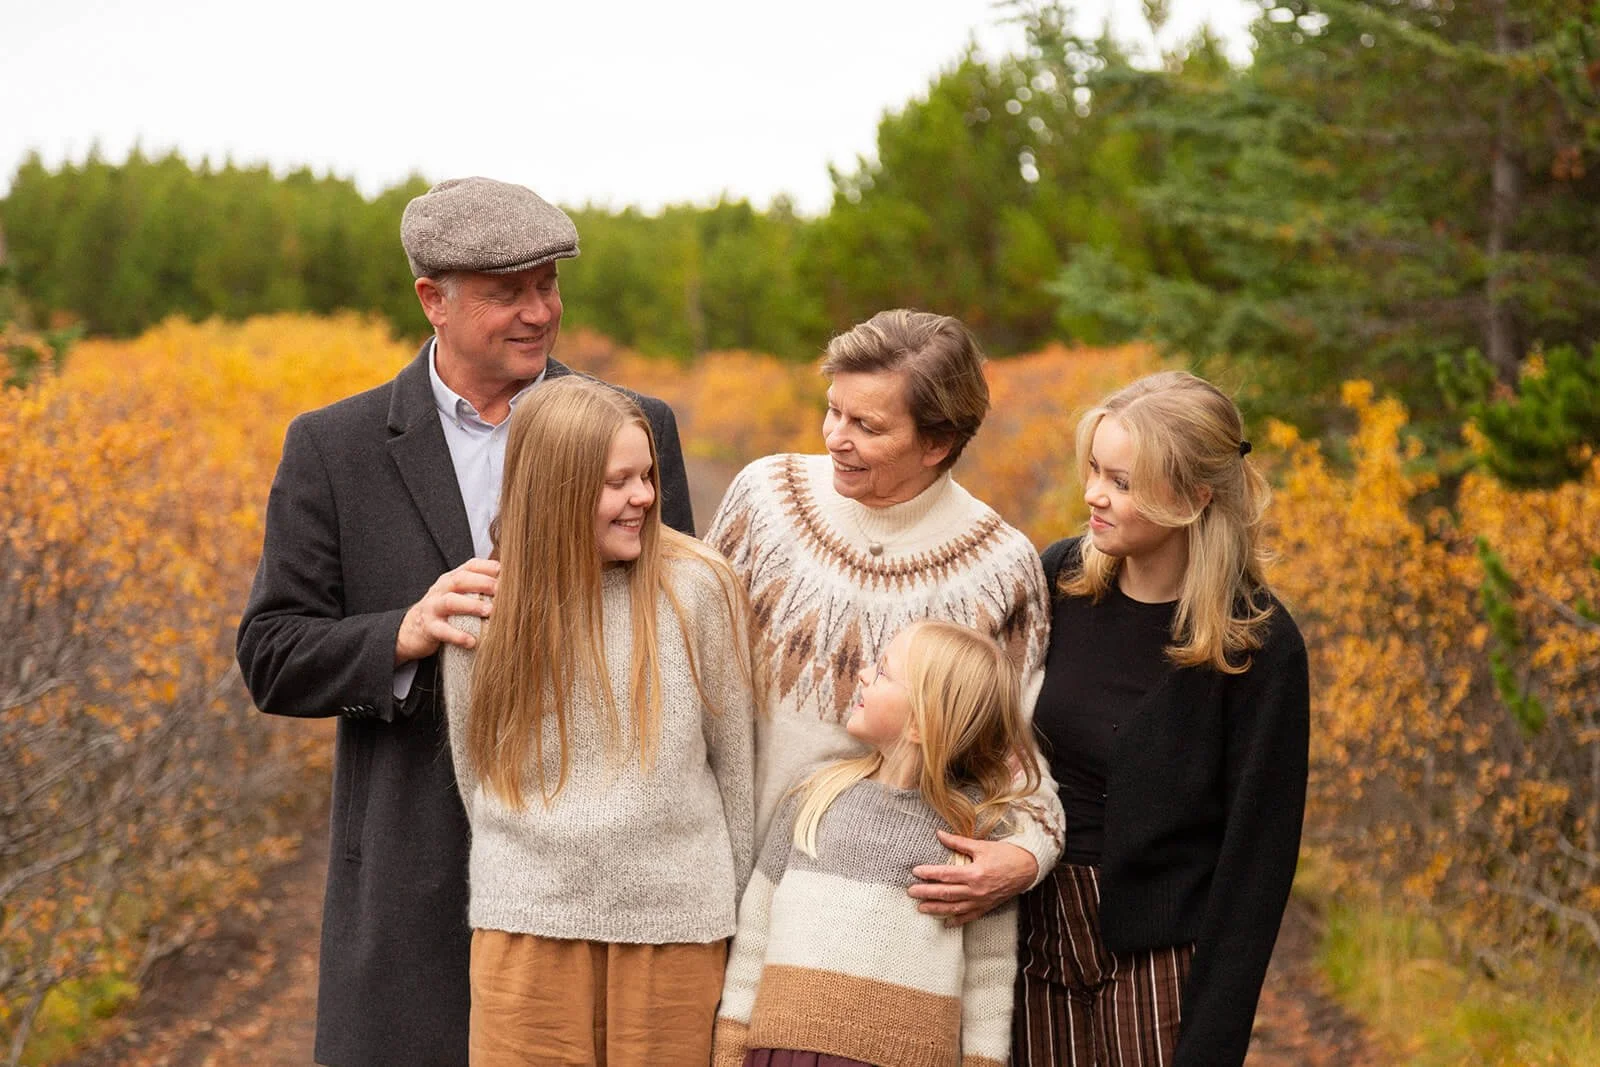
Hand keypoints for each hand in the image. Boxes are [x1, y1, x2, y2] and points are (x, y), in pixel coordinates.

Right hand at [395, 558, 499, 664]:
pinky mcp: (428, 627)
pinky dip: (457, 636)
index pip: (471, 566)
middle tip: (502, 590)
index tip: (507, 572)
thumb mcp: (457, 595)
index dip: (489, 567)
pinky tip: (472, 641)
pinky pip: (442, 630)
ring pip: (451, 602)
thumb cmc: (443, 612)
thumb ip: (478, 589)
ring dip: (472, 605)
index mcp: (452, 578)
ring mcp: (433, 607)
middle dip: (483, 583)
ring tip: (490, 611)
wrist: (410, 630)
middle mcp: (441, 589)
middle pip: (461, 579)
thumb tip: (512, 587)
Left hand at [908, 832, 1038, 925]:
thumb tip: (939, 834)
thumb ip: (958, 842)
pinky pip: (969, 917)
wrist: (1027, 869)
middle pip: (946, 893)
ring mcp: (981, 901)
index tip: (915, 872)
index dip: (929, 874)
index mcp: (974, 873)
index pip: (945, 875)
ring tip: (921, 908)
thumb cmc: (1005, 855)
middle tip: (911, 892)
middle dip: (926, 893)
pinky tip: (945, 923)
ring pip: (954, 908)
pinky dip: (956, 921)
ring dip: (936, 909)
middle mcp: (976, 890)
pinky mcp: (986, 907)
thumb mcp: (981, 846)